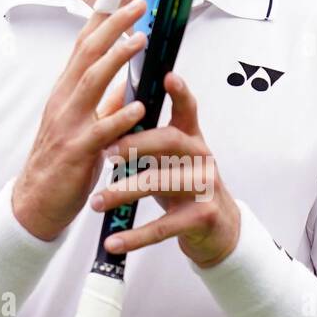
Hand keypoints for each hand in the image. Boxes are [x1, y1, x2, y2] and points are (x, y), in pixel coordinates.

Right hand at [12, 0, 146, 241]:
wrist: (36, 204)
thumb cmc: (63, 162)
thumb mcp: (83, 124)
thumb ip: (103, 103)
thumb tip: (126, 81)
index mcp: (66, 93)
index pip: (83, 45)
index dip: (100, 17)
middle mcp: (63, 102)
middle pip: (87, 54)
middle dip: (113, 26)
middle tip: (139, 5)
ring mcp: (67, 125)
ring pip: (91, 83)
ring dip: (116, 59)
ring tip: (140, 41)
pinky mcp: (75, 153)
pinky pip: (99, 131)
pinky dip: (119, 116)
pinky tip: (139, 105)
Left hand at [88, 72, 240, 267]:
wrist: (218, 228)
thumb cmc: (186, 186)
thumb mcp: (173, 158)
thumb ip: (152, 136)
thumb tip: (116, 109)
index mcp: (192, 139)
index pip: (188, 109)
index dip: (180, 92)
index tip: (168, 76)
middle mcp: (201, 158)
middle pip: (169, 141)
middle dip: (135, 144)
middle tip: (106, 153)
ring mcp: (204, 188)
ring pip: (161, 182)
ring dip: (124, 191)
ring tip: (97, 202)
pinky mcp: (202, 217)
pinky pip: (163, 226)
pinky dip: (135, 236)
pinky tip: (114, 241)